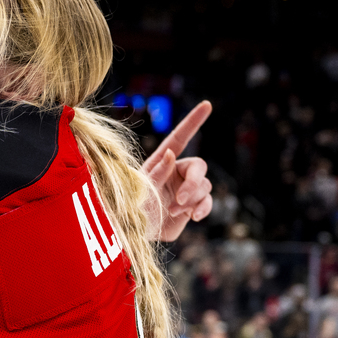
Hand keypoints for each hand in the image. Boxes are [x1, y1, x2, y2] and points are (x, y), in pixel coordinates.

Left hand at [144, 100, 213, 241]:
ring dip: (191, 199)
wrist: (135, 234)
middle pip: (199, 166)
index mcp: (161, 162)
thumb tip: (171, 154)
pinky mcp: (191, 207)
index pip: (180, 138)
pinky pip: (207, 202)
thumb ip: (157, 174)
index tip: (207, 104)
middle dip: (193, 182)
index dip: (193, 121)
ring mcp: (185, 190)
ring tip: (172, 210)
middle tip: (179, 199)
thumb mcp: (140, 190)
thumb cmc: (131, 209)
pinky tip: (194, 217)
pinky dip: (204, 208)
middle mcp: (176, 173)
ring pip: (204, 186)